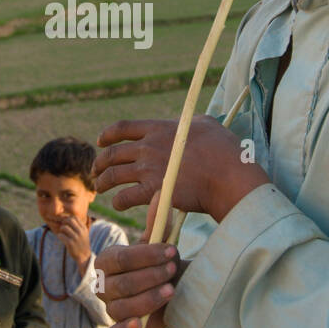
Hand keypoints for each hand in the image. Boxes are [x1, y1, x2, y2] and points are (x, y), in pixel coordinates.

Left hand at [54, 214, 91, 267]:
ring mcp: (75, 238)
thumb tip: (68, 218)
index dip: (69, 219)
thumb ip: (79, 227)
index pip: (75, 218)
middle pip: (69, 220)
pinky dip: (59, 236)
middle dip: (64, 222)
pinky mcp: (70, 243)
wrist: (84, 256)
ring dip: (61, 230)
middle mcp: (80, 232)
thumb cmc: (82, 244)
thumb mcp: (84, 234)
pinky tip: (61, 238)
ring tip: (62, 233)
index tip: (67, 223)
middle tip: (63, 227)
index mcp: (84, 229)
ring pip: (64, 228)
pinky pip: (61, 235)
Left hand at [92, 116, 268, 222]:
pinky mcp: (154, 192)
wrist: (230, 176)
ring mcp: (149, 169)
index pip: (123, 128)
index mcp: (159, 128)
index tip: (101, 141)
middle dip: (101, 162)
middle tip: (97, 170)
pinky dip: (118, 202)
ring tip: (101, 188)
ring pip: (113, 175)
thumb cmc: (225, 150)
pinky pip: (125, 197)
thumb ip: (188, 123)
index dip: (107, 135)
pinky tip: (119, 204)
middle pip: (113, 153)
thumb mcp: (206, 124)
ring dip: (103, 183)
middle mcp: (149, 147)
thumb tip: (185, 124)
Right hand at [95, 190, 188, 327]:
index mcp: (108, 260)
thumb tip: (161, 192)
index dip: (146, 255)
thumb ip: (159, 221)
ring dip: (148, 299)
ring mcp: (110, 309)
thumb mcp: (161, 243)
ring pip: (120, 307)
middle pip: (120, 283)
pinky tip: (139, 325)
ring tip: (171, 290)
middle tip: (172, 269)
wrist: (170, 291)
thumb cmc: (161, 264)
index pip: (121, 258)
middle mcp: (104, 285)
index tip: (171, 250)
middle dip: (149, 276)